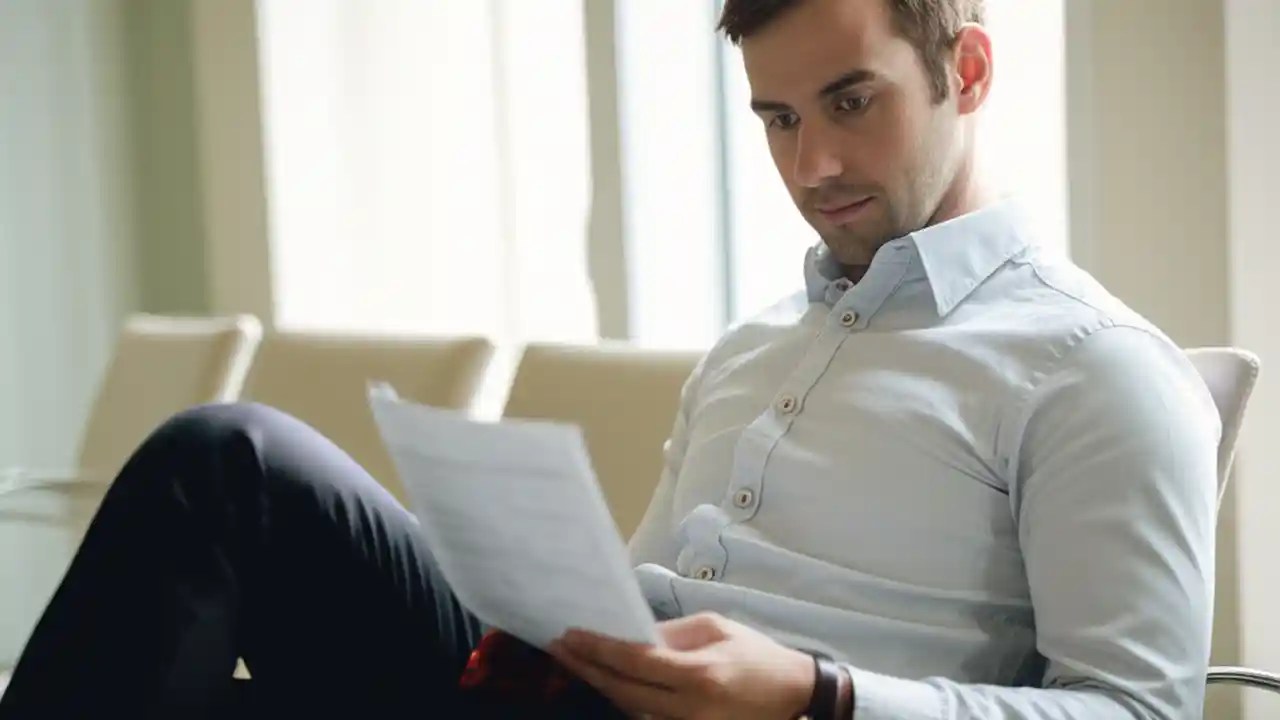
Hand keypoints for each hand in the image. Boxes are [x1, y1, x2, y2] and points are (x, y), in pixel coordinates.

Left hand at [548, 611, 814, 719]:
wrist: (795, 696)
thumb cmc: (757, 655)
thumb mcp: (716, 628)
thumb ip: (671, 633)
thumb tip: (630, 634)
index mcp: (698, 674)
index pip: (635, 662)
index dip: (599, 649)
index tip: (570, 635)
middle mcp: (688, 708)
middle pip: (623, 692)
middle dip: (588, 668)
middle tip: (560, 648)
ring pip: (630, 711)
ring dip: (601, 686)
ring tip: (575, 661)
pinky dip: (625, 702)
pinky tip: (607, 683)